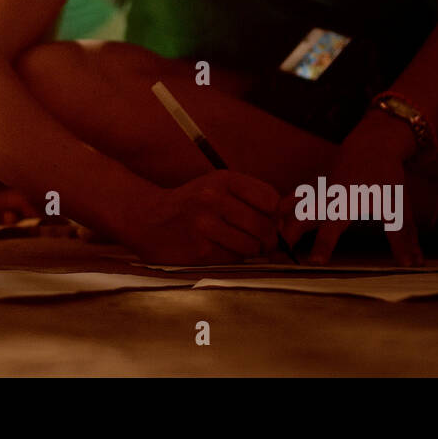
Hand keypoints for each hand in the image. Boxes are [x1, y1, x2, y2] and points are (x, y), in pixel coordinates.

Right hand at [119, 171, 282, 265]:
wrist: (147, 218)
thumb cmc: (192, 203)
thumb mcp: (218, 187)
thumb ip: (251, 197)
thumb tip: (290, 213)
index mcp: (223, 179)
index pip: (270, 199)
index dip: (274, 214)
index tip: (268, 220)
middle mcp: (214, 199)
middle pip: (264, 226)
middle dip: (266, 238)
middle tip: (258, 240)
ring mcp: (205, 225)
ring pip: (251, 246)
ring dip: (249, 250)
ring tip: (235, 243)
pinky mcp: (200, 249)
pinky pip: (233, 259)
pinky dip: (232, 258)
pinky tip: (218, 248)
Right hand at [279, 125, 421, 266]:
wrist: (372, 143)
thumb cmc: (385, 175)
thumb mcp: (397, 207)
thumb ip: (402, 237)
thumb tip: (412, 264)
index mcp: (344, 205)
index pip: (330, 229)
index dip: (322, 246)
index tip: (313, 263)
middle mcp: (326, 199)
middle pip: (299, 217)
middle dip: (286, 235)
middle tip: (273, 255)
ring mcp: (317, 190)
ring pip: (291, 205)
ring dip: (280, 221)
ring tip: (270, 239)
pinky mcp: (314, 185)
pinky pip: (294, 197)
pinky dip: (284, 208)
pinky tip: (277, 218)